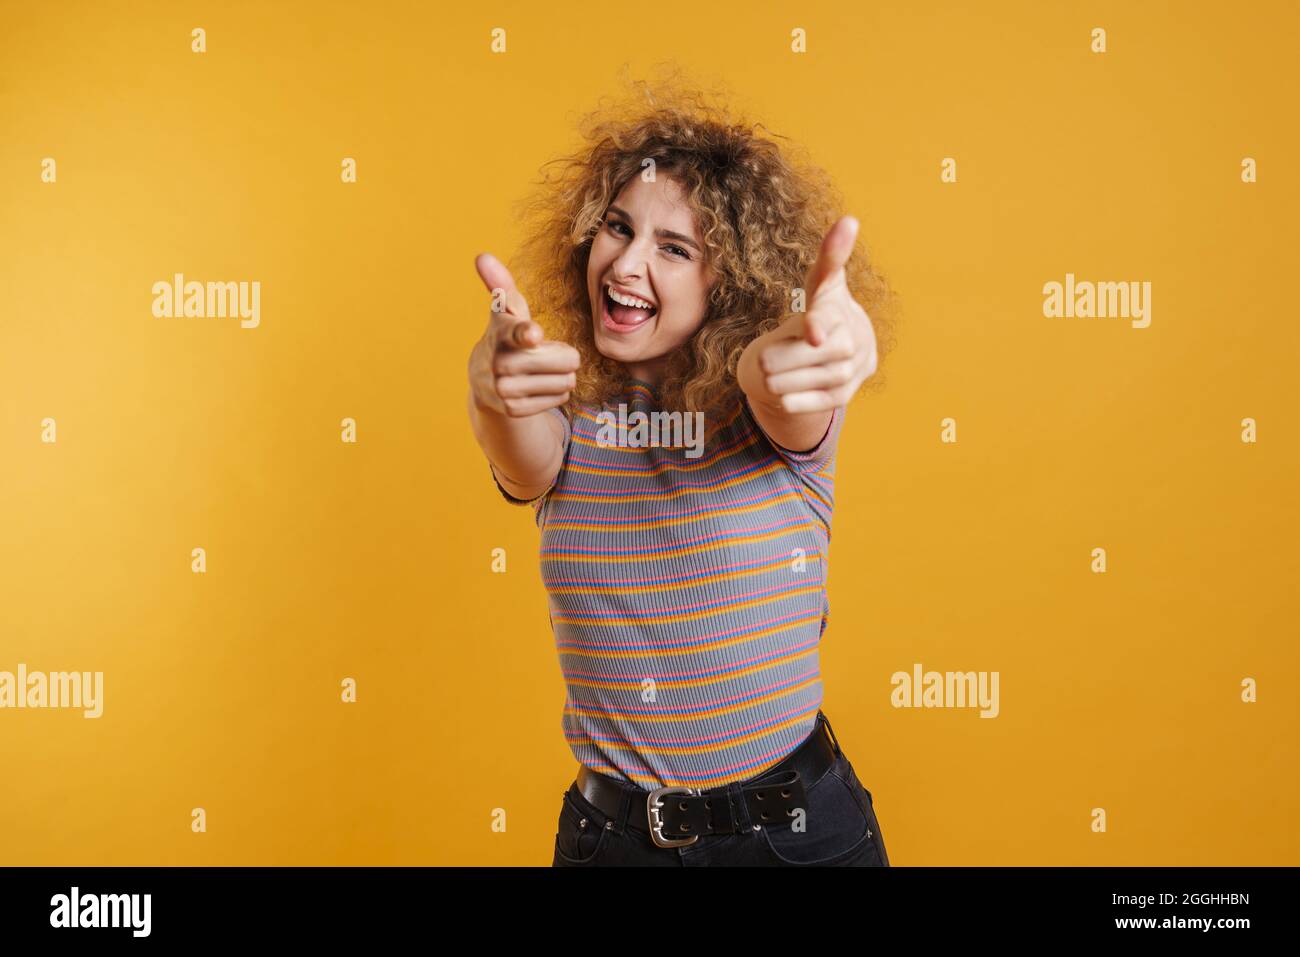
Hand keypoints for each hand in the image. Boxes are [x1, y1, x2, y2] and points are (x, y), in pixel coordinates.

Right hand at [468, 253, 579, 416]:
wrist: (484, 380)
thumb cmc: (506, 336)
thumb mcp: (506, 311)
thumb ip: (500, 284)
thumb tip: (482, 256)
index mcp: (502, 334)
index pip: (517, 332)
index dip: (527, 333)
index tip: (534, 334)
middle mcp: (500, 363)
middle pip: (566, 360)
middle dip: (566, 355)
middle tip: (548, 351)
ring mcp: (505, 390)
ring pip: (565, 381)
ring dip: (563, 374)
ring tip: (543, 369)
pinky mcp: (514, 410)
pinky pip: (559, 398)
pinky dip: (557, 391)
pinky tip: (539, 384)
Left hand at [751, 216, 877, 412]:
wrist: (848, 349)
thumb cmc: (825, 309)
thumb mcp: (823, 282)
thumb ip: (831, 255)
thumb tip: (849, 220)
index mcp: (840, 312)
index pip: (829, 318)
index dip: (819, 324)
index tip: (811, 331)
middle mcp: (851, 343)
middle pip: (810, 355)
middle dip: (782, 358)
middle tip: (763, 359)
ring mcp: (849, 373)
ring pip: (808, 381)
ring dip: (783, 379)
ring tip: (770, 374)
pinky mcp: (841, 397)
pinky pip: (811, 403)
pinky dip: (793, 400)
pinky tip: (782, 393)